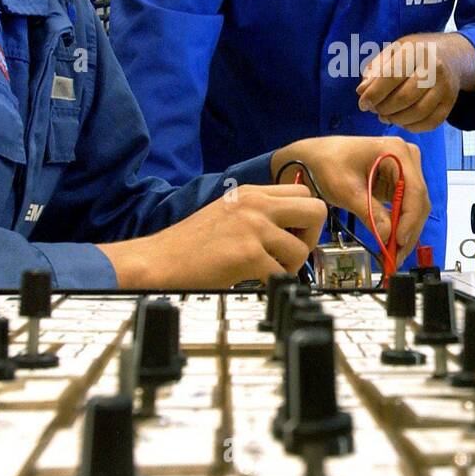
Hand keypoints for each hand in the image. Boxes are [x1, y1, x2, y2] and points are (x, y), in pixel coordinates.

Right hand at [96, 184, 325, 288]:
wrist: (158, 261)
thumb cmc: (189, 243)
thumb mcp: (228, 212)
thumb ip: (259, 212)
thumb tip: (292, 225)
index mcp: (251, 192)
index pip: (304, 194)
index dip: (306, 219)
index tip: (295, 235)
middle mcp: (255, 204)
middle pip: (316, 211)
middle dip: (310, 237)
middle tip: (291, 253)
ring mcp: (252, 228)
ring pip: (301, 249)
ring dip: (290, 266)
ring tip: (266, 270)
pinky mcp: (248, 255)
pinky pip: (282, 273)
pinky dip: (272, 282)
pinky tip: (253, 280)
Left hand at [272, 136, 429, 263]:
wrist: (314, 158)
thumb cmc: (326, 164)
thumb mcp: (346, 189)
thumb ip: (369, 212)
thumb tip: (387, 237)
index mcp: (396, 151)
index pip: (414, 190)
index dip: (410, 219)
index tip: (399, 241)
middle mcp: (406, 158)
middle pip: (418, 201)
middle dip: (408, 231)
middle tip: (395, 257)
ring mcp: (404, 170)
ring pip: (414, 207)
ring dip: (405, 232)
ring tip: (391, 254)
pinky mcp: (398, 182)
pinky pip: (405, 207)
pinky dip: (398, 225)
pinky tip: (390, 242)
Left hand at [354, 32, 474, 131]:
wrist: (451, 55)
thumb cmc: (414, 54)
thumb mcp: (393, 51)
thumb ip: (375, 70)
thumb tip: (362, 91)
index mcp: (416, 51)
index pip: (391, 76)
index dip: (374, 94)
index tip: (363, 104)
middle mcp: (434, 68)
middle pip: (404, 97)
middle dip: (384, 109)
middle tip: (375, 110)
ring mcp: (445, 87)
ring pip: (418, 113)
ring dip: (397, 120)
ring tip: (386, 116)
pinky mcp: (450, 102)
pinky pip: (431, 123)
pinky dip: (412, 127)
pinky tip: (402, 121)